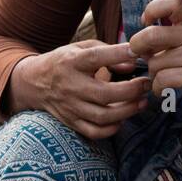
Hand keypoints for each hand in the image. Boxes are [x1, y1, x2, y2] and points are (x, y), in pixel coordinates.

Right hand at [7, 39, 149, 139]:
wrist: (35, 83)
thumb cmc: (65, 62)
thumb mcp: (82, 48)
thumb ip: (107, 52)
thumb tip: (133, 62)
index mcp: (72, 62)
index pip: (96, 58)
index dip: (119, 55)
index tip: (137, 53)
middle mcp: (70, 86)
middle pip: (104, 94)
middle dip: (131, 90)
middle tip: (146, 84)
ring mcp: (70, 107)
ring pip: (102, 116)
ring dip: (127, 111)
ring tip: (140, 102)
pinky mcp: (71, 122)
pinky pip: (93, 132)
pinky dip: (111, 129)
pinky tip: (122, 119)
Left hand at [128, 0, 181, 125]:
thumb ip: (173, 40)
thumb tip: (140, 43)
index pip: (172, 2)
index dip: (152, 9)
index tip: (146, 22)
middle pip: (152, 34)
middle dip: (137, 46)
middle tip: (137, 55)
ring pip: (155, 63)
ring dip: (152, 75)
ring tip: (163, 79)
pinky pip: (162, 80)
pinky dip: (157, 88)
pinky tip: (164, 90)